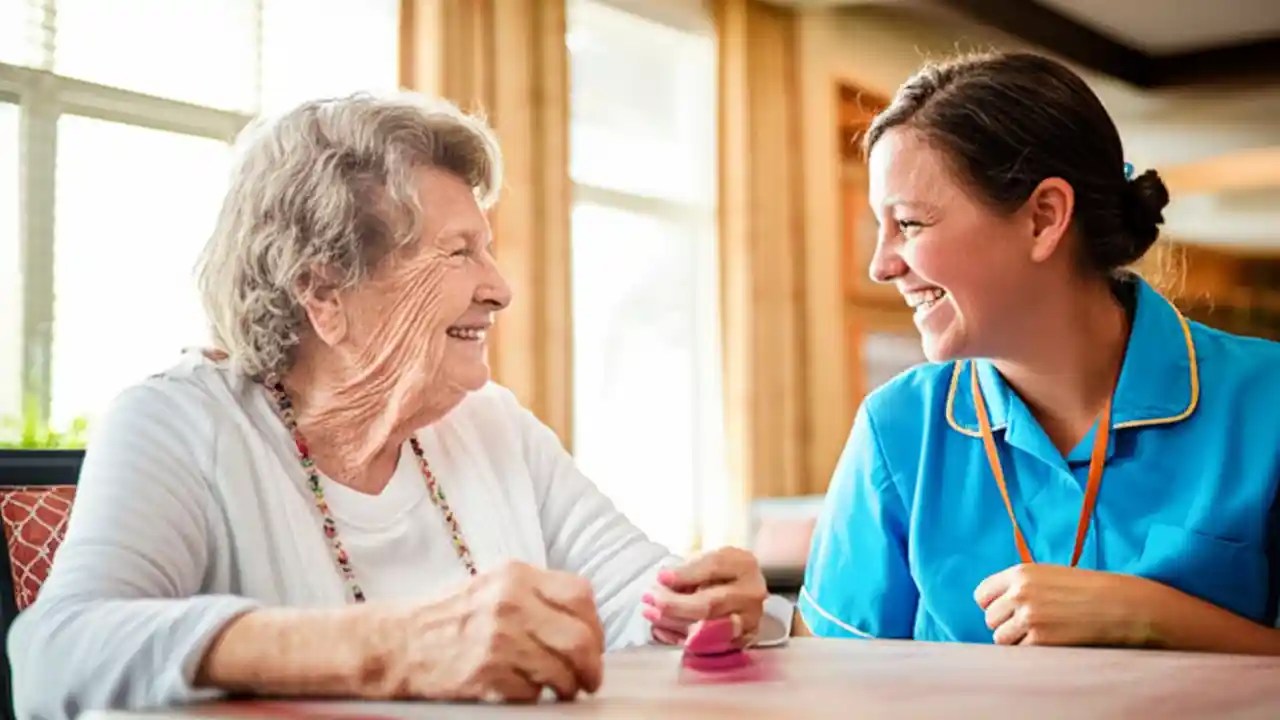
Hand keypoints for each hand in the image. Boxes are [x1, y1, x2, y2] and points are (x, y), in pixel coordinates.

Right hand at [368, 561, 604, 701]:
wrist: (398, 643)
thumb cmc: (450, 618)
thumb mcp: (494, 587)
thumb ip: (536, 595)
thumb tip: (585, 623)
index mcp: (516, 576)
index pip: (581, 595)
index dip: (596, 624)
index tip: (594, 643)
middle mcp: (510, 603)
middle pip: (580, 638)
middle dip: (592, 666)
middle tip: (589, 679)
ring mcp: (499, 640)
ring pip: (562, 671)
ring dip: (567, 686)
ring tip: (560, 690)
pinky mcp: (486, 674)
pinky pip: (532, 693)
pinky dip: (533, 696)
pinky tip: (522, 690)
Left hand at [642, 547, 767, 647]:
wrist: (742, 592)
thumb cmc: (719, 573)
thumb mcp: (707, 559)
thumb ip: (689, 568)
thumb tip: (663, 583)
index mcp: (743, 565)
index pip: (714, 567)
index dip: (685, 573)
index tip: (661, 577)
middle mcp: (750, 594)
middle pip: (710, 604)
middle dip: (675, 604)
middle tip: (650, 598)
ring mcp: (748, 622)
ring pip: (707, 629)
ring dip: (673, 622)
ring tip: (650, 613)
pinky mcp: (739, 643)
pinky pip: (706, 647)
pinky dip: (679, 639)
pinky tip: (660, 630)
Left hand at [974, 563, 1157, 646]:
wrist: (1120, 605)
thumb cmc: (1085, 590)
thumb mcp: (1048, 576)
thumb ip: (1020, 586)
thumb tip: (993, 606)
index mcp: (1020, 573)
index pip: (981, 594)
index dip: (992, 606)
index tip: (1005, 612)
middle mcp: (1019, 593)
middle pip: (990, 619)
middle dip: (1005, 625)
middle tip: (1029, 626)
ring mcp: (1028, 617)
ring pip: (1001, 638)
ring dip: (1016, 641)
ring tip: (1040, 634)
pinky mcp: (1040, 639)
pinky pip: (1019, 652)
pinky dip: (1030, 652)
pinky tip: (1050, 643)